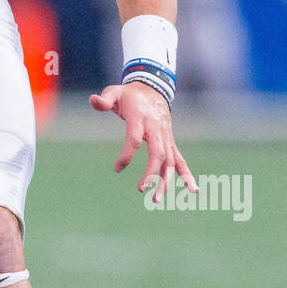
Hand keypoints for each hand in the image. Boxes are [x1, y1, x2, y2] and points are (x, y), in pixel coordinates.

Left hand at [89, 81, 197, 202]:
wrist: (154, 88)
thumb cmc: (130, 94)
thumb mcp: (115, 92)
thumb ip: (105, 99)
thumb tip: (93, 100)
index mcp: (141, 117)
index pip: (135, 139)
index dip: (126, 155)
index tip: (117, 168)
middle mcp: (156, 128)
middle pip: (157, 153)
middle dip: (151, 172)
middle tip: (141, 189)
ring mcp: (165, 136)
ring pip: (170, 160)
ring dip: (166, 180)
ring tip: (157, 199)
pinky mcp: (169, 141)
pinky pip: (179, 159)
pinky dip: (186, 174)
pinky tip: (193, 190)